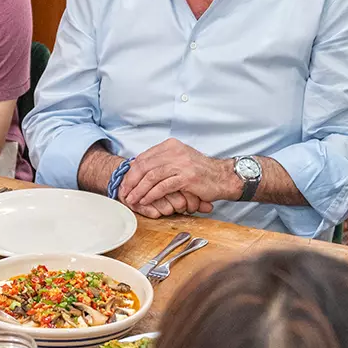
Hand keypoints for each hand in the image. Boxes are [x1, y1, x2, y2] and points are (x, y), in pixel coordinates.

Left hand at [120, 140, 237, 216]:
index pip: (144, 157)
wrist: (223, 177)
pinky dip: (151, 195)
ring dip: (139, 190)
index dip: (131, 171)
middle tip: (124, 193)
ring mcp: (181, 163)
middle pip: (144, 166)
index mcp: (171, 146)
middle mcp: (175, 152)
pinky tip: (145, 201)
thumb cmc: (201, 173)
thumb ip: (162, 162)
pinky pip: (163, 186)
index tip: (124, 183)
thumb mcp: (180, 161)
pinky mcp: (187, 177)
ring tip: (132, 200)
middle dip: (131, 181)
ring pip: (151, 176)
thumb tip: (139, 169)